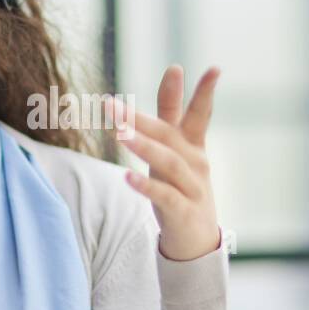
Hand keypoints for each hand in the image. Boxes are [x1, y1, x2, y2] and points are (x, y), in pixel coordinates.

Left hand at [108, 65, 222, 260]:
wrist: (198, 241)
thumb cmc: (181, 188)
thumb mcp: (176, 149)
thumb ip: (172, 112)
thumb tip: (173, 68)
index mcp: (193, 146)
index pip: (197, 113)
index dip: (197, 91)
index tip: (181, 67)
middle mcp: (195, 163)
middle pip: (168, 136)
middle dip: (139, 119)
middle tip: (110, 104)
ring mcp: (192, 188)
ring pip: (168, 163)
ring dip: (143, 147)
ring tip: (118, 135)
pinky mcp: (184, 212)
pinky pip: (165, 196)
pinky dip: (146, 186)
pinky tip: (127, 177)